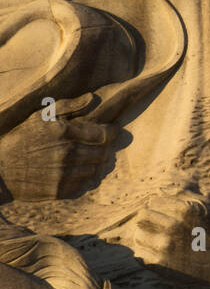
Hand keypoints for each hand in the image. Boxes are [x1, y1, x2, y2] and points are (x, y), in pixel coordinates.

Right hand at [0, 94, 118, 200]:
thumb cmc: (20, 139)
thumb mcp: (39, 117)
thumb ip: (68, 107)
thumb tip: (92, 98)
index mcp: (64, 132)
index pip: (105, 135)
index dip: (111, 133)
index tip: (110, 132)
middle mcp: (67, 153)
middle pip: (105, 154)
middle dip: (103, 149)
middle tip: (96, 147)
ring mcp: (64, 174)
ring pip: (97, 170)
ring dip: (93, 165)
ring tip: (82, 160)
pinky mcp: (60, 190)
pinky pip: (86, 185)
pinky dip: (84, 179)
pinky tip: (73, 172)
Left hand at [110, 189, 209, 281]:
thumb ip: (187, 196)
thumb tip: (164, 188)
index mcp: (185, 210)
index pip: (154, 202)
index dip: (160, 207)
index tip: (167, 214)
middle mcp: (173, 227)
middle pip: (142, 217)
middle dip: (149, 220)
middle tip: (159, 227)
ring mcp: (165, 246)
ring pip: (138, 236)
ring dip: (146, 237)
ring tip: (159, 242)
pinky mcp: (161, 265)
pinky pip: (140, 255)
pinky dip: (147, 253)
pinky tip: (160, 254)